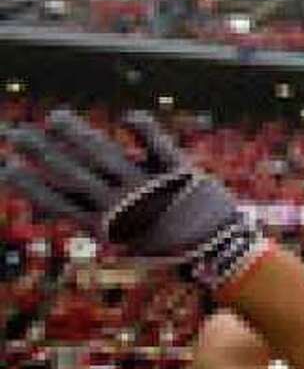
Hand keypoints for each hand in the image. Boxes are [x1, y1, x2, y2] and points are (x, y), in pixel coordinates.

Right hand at [2, 109, 262, 290]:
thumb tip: (53, 204)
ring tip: (54, 117)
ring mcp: (150, 188)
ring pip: (105, 156)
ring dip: (77, 134)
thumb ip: (94, 217)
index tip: (5, 168)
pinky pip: (159, 146)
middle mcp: (124, 206)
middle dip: (42, 153)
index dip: (30, 186)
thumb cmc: (168, 246)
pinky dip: (144, 130)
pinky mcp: (180, 173)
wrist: (218, 253)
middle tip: (16, 132)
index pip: (59, 203)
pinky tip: (126, 115)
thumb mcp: (124, 240)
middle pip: (73, 173)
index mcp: (107, 227)